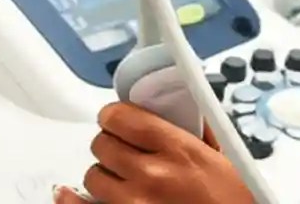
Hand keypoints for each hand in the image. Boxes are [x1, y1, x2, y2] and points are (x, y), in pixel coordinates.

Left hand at [53, 102, 254, 203]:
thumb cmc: (233, 201)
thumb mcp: (222, 158)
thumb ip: (197, 131)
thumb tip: (177, 106)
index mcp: (179, 151)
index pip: (122, 118)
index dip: (114, 115)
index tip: (117, 118)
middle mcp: (152, 176)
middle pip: (102, 144)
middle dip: (111, 143)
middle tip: (123, 149)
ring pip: (91, 176)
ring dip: (104, 173)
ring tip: (122, 178)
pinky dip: (71, 200)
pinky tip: (67, 193)